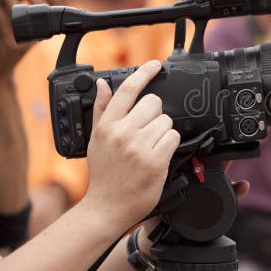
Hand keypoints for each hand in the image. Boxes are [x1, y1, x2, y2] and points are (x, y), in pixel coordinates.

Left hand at [0, 0, 63, 77]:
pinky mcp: (11, 47)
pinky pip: (4, 24)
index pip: (57, 10)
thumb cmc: (3, 41)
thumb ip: (14, 4)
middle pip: (43, 11)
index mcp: (45, 28)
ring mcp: (26, 42)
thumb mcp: (11, 20)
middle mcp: (39, 36)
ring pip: (22, 16)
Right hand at [84, 60, 180, 228]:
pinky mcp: (155, 160)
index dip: (145, 73)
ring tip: (151, 147)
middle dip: (155, 115)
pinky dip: (170, 145)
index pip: (128, 90)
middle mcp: (122, 133)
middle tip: (147, 132)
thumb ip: (102, 110)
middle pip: (154, 104)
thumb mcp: (96, 140)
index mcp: (107, 125)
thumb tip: (103, 84)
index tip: (156, 64)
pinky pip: (173, 138)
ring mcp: (139, 147)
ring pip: (166, 122)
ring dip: (163, 132)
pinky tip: (159, 155)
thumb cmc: (104, 174)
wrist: (107, 206)